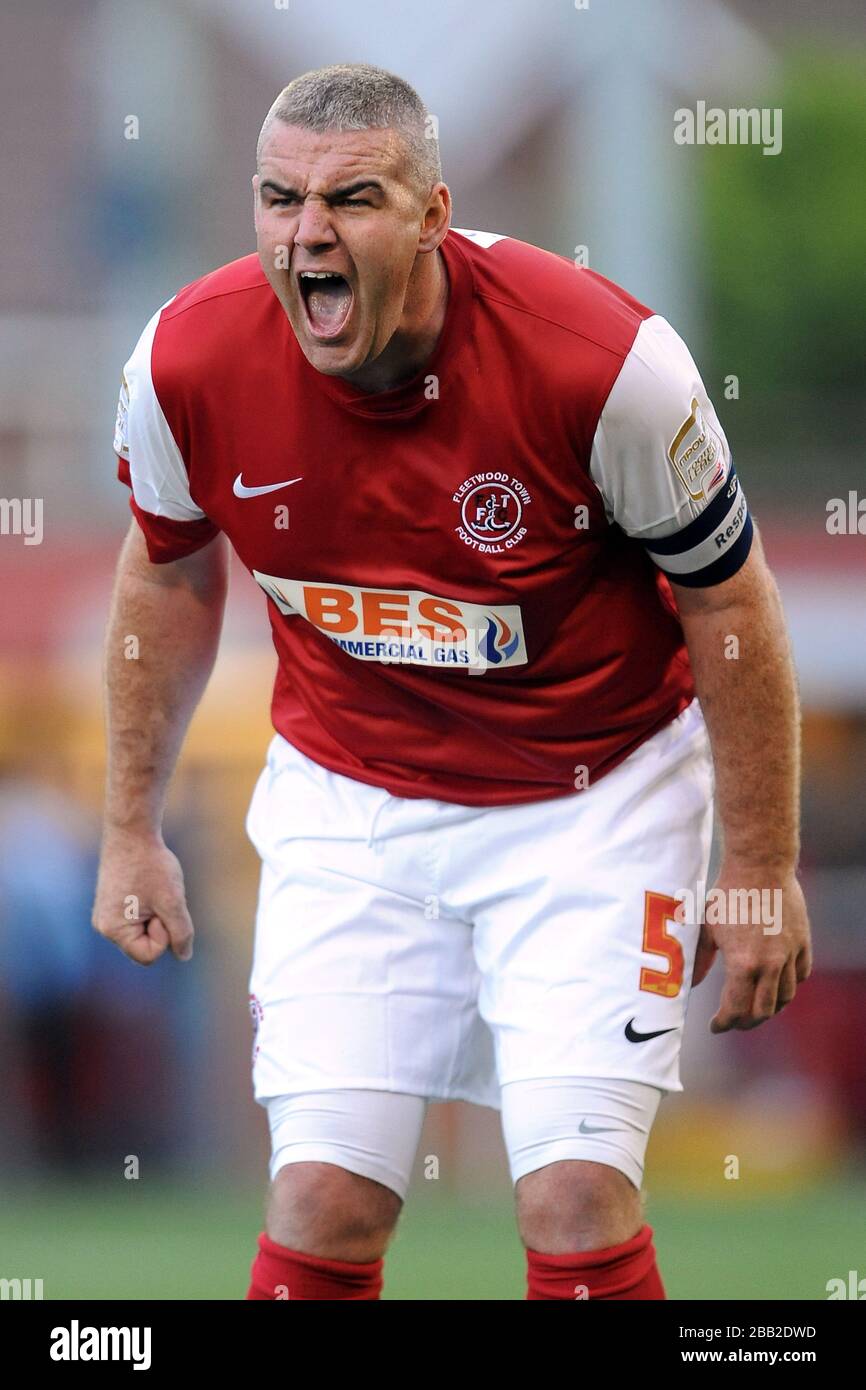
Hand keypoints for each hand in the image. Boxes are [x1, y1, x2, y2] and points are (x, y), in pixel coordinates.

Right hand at [92, 829, 194, 965]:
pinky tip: (146, 885)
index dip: (164, 934)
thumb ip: (181, 932)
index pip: (149, 956)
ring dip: (156, 914)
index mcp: (113, 930)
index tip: (161, 906)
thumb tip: (184, 956)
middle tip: (157, 895)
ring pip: (144, 931)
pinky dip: (150, 906)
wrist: (132, 832)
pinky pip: (139, 919)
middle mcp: (104, 927)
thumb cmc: (151, 865)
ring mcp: (106, 915)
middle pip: (144, 946)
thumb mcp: (173, 901)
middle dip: (159, 924)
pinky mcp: (112, 904)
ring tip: (151, 888)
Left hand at [689, 861, 811, 1031]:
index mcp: (743, 964)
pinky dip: (790, 984)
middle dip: (746, 1022)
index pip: (735, 1009)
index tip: (716, 1026)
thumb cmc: (728, 894)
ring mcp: (790, 954)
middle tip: (735, 1021)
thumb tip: (692, 985)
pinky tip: (778, 984)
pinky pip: (801, 974)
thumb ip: (701, 960)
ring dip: (770, 1007)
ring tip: (756, 1006)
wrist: (761, 866)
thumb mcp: (708, 928)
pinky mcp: (802, 942)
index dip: (724, 1023)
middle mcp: (770, 965)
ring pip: (785, 997)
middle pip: (763, 1011)